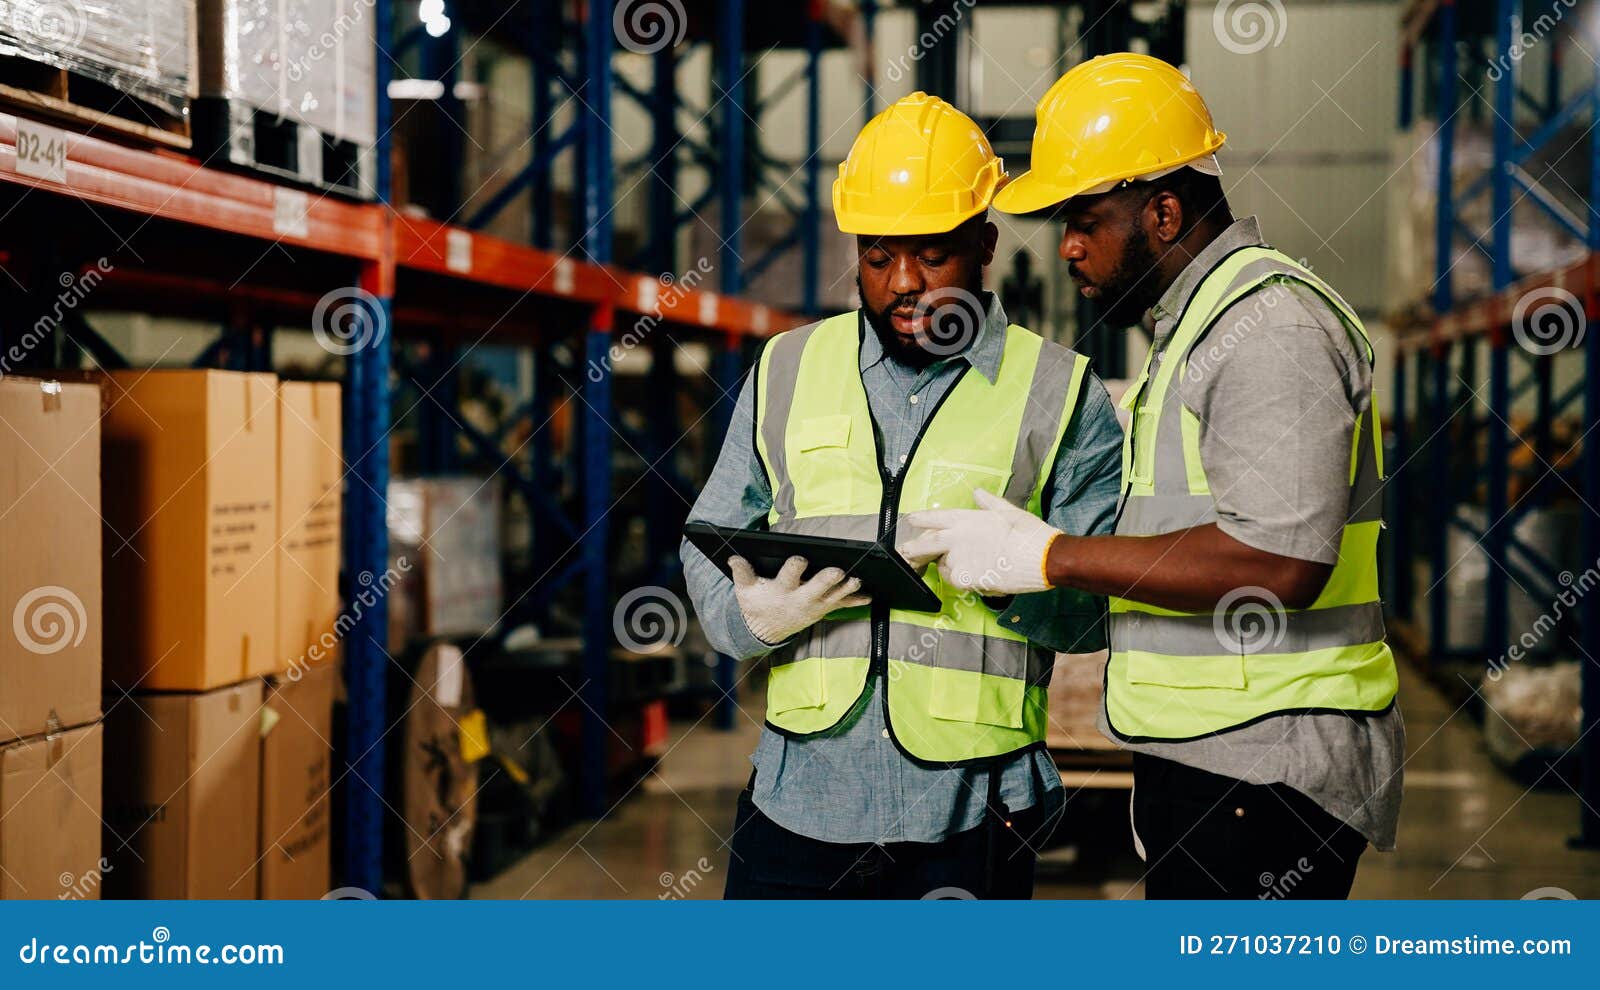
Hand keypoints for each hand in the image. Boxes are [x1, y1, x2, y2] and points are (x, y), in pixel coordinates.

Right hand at [729, 555, 870, 645]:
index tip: (801, 559)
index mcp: (782, 590)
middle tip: (838, 571)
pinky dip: (855, 601)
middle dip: (827, 580)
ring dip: (846, 589)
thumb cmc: (756, 603)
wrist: (765, 630)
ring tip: (857, 580)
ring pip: (833, 597)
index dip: (794, 568)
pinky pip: (841, 605)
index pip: (788, 576)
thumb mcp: (745, 590)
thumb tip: (733, 556)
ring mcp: (814, 606)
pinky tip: (869, 596)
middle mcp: (800, 599)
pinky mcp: (823, 610)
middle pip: (816, 588)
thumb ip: (741, 572)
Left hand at [898, 489, 1062, 594]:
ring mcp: (960, 560)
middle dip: (913, 549)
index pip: (934, 517)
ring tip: (960, 563)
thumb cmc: (1028, 533)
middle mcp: (957, 538)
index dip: (920, 519)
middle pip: (925, 544)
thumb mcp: (1008, 511)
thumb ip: (988, 503)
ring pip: (942, 564)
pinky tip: (970, 575)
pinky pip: (954, 580)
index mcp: (966, 519)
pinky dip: (958, 578)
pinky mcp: (967, 579)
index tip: (911, 520)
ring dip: (944, 563)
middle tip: (906, 552)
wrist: (1042, 558)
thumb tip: (977, 493)